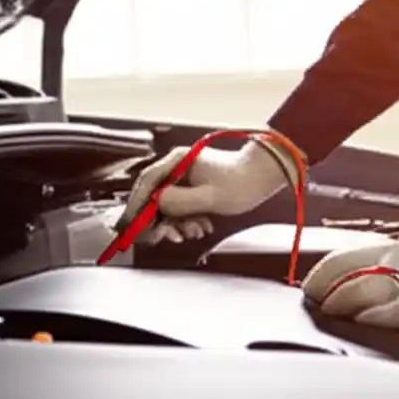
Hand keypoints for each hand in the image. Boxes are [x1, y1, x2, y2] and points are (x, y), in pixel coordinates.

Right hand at [116, 137, 292, 244]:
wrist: (264, 177)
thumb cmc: (242, 183)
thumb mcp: (209, 198)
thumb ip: (179, 202)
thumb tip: (156, 204)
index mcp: (178, 160)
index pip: (147, 182)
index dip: (137, 205)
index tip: (133, 225)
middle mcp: (177, 166)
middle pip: (155, 196)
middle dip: (163, 220)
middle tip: (172, 237)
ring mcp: (184, 177)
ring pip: (168, 205)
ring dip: (178, 223)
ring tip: (197, 231)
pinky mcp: (192, 187)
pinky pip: (180, 206)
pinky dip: (188, 220)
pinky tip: (202, 227)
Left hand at [302, 231, 398, 345]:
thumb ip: (376, 267)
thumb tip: (339, 285)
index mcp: (388, 248)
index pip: (335, 262)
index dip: (316, 282)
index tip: (311, 295)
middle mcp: (393, 264)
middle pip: (339, 284)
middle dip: (324, 303)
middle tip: (322, 315)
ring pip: (352, 302)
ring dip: (340, 316)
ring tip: (340, 325)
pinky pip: (378, 321)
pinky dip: (364, 327)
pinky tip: (364, 331)